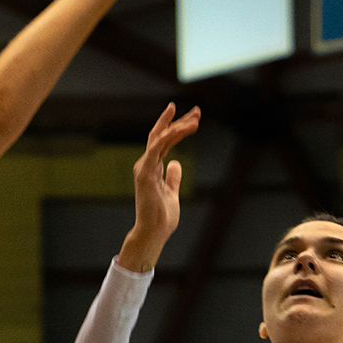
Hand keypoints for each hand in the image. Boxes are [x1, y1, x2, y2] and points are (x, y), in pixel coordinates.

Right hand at [118, 103, 200, 271]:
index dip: (178, 127)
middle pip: (162, 135)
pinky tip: (180, 128)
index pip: (164, 141)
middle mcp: (146, 163)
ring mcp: (144, 167)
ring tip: (196, 119)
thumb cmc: (161, 217)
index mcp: (152, 167)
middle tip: (198, 111)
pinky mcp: (145, 173)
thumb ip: (173, 177)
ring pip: (160, 138)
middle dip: (179, 121)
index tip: (193, 118)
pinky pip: (156, 148)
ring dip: (178, 126)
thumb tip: (176, 164)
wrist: (153, 232)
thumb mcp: (172, 192)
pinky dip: (168, 136)